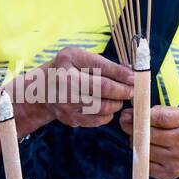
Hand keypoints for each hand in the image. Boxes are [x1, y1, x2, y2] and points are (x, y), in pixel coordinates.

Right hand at [8, 46, 133, 128]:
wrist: (42, 89)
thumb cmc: (67, 69)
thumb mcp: (80, 57)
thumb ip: (103, 64)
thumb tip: (131, 73)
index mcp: (67, 61)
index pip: (101, 68)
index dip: (122, 74)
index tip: (135, 77)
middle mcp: (64, 82)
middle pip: (103, 89)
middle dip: (123, 90)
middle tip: (132, 90)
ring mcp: (66, 103)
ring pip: (103, 107)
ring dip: (117, 103)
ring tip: (119, 98)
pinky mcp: (70, 118)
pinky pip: (98, 120)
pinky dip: (108, 114)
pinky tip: (107, 107)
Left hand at [120, 106, 178, 178]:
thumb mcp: (178, 114)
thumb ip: (157, 112)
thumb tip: (128, 115)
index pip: (159, 118)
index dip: (142, 116)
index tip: (130, 113)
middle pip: (149, 135)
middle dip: (133, 128)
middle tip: (126, 123)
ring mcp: (175, 160)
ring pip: (144, 150)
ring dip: (135, 142)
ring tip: (138, 137)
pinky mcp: (168, 173)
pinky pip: (145, 164)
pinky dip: (141, 156)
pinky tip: (144, 150)